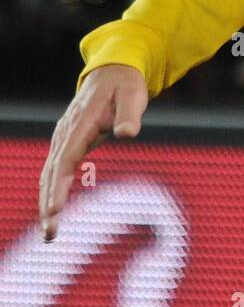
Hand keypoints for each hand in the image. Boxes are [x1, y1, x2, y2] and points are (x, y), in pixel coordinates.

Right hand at [39, 64, 148, 241]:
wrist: (113, 72)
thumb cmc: (126, 86)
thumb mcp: (133, 96)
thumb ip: (130, 115)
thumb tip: (128, 134)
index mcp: (80, 123)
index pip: (65, 160)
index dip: (58, 187)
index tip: (54, 211)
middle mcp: (66, 132)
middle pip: (52, 173)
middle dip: (48, 205)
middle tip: (50, 235)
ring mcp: (63, 137)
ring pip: (49, 174)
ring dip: (46, 202)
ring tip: (49, 233)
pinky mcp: (67, 142)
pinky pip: (54, 170)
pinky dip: (50, 191)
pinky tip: (51, 211)